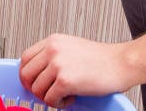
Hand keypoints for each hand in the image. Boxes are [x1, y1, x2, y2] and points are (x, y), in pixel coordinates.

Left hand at [19, 34, 135, 107]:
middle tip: (47, 92)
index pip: (25, 58)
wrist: (121, 63)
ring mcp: (58, 64)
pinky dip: (59, 104)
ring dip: (49, 97)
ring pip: (36, 90)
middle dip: (35, 88)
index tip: (33, 83)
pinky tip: (71, 98)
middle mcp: (53, 49)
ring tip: (64, 94)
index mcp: (54, 40)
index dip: (27, 75)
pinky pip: (49, 100)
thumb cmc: (102, 58)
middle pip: (26, 75)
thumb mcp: (72, 47)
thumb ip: (54, 56)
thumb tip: (38, 73)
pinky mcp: (64, 80)